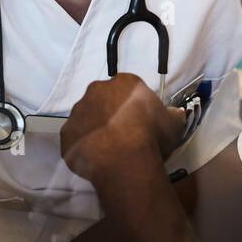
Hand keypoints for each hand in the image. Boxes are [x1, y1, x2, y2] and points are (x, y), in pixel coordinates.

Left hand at [60, 73, 186, 186]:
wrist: (124, 158)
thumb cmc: (151, 135)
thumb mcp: (173, 124)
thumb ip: (173, 115)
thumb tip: (175, 113)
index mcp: (124, 83)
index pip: (128, 88)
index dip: (134, 104)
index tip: (140, 120)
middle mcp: (96, 91)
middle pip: (103, 99)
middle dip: (111, 112)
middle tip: (123, 133)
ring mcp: (78, 112)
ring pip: (87, 117)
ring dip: (95, 128)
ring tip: (109, 149)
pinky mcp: (66, 133)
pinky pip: (75, 138)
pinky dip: (83, 146)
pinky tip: (96, 159)